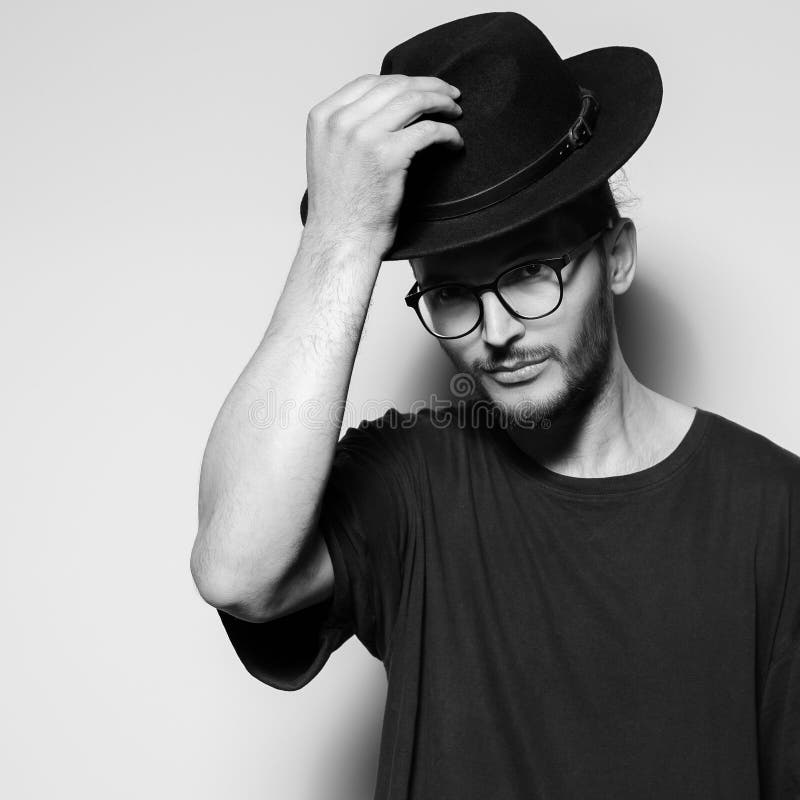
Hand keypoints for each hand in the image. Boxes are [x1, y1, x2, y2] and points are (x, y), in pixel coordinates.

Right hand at [302, 73, 462, 259]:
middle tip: (450, 95)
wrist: (340, 240)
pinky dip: (448, 133)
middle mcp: (340, 121)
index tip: (421, 88)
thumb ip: (347, 129)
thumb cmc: (341, 208)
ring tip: (456, 111)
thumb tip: (385, 110)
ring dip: (442, 102)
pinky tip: (455, 143)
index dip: (400, 81)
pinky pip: (428, 131)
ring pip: (414, 100)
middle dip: (428, 86)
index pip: (368, 82)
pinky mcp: (388, 155)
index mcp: (323, 117)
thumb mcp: (330, 155)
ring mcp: (363, 136)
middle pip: (394, 85)